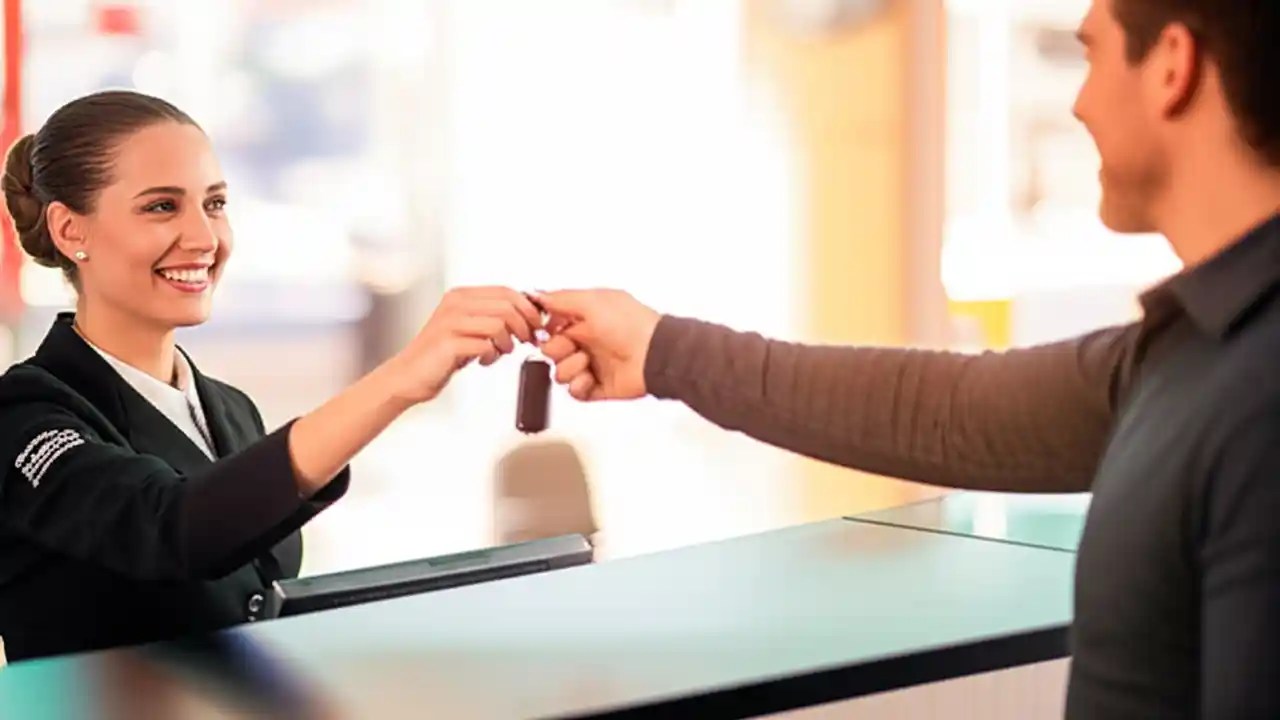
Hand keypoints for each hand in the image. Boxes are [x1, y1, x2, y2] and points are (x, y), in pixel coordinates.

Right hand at [391, 286, 542, 402]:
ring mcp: (451, 322)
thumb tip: (529, 315)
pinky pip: (486, 344)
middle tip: (527, 340)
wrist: (409, 376)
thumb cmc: (442, 355)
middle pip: (507, 305)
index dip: (528, 308)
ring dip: (508, 342)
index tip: (537, 325)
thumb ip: (492, 317)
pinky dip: (492, 355)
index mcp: (461, 295)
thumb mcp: (469, 328)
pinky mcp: (449, 342)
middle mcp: (455, 303)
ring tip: (500, 352)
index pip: (507, 291)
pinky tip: (484, 360)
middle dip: (525, 325)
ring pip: (500, 323)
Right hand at [533, 289, 660, 400]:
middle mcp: (586, 341)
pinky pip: (574, 391)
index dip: (544, 328)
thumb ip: (561, 298)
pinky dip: (578, 385)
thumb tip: (538, 295)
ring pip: (560, 372)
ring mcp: (591, 365)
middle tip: (572, 346)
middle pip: (550, 350)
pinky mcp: (597, 386)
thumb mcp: (592, 301)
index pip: (551, 325)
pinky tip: (589, 377)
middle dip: (556, 349)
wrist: (654, 354)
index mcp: (585, 318)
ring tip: (586, 362)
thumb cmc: (630, 324)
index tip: (546, 329)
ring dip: (569, 367)